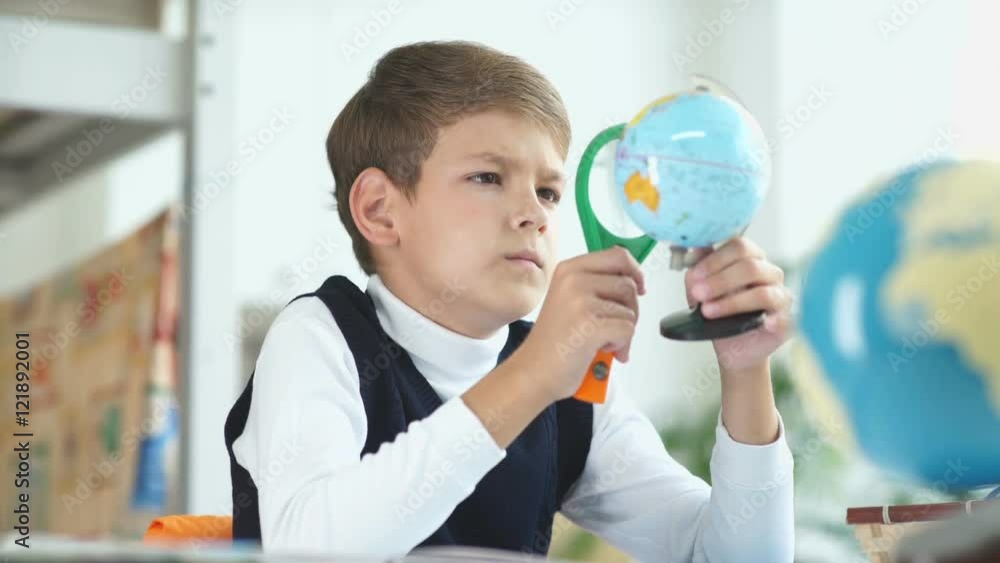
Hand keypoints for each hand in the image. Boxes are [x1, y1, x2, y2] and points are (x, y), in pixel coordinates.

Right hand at [518, 246, 645, 401]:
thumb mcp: (570, 299)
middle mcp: (573, 280)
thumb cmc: (555, 342)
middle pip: (628, 284)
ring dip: (624, 332)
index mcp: (569, 269)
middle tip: (615, 328)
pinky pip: (627, 330)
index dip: (635, 272)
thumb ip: (596, 285)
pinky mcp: (590, 326)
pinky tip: (601, 351)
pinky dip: (621, 346)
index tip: (638, 287)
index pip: (618, 255)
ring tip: (603, 342)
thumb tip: (634, 279)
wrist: (533, 372)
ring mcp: (580, 302)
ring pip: (630, 310)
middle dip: (631, 310)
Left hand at [684, 237, 793, 373]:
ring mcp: (781, 296)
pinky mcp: (787, 321)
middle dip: (720, 281)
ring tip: (708, 311)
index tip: (695, 275)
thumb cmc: (719, 314)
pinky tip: (759, 324)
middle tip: (698, 294)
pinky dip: (770, 320)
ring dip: (731, 302)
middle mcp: (770, 274)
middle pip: (751, 266)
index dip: (715, 260)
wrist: (731, 347)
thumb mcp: (700, 291)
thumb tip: (693, 250)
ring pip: (762, 293)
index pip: (739, 247)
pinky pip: (782, 318)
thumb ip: (698, 270)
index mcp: (751, 259)